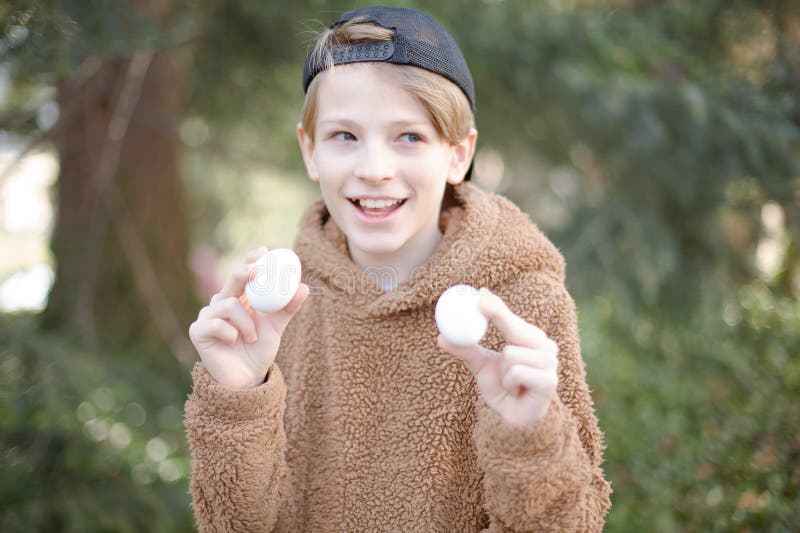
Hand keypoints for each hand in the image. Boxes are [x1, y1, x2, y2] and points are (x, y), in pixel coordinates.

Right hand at [188, 246, 309, 388]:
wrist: (246, 378)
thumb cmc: (259, 350)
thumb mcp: (276, 327)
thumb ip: (287, 308)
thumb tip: (304, 288)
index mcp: (239, 297)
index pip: (243, 273)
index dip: (250, 259)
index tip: (263, 251)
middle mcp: (221, 302)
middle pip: (231, 281)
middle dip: (243, 272)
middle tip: (256, 270)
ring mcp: (207, 316)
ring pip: (228, 304)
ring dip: (246, 322)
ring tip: (252, 337)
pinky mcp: (198, 331)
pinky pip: (216, 324)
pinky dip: (231, 333)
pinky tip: (234, 343)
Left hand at [437, 288, 557, 425]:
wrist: (514, 420)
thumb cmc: (502, 389)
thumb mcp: (481, 367)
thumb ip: (466, 350)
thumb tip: (441, 338)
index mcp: (532, 339)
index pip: (511, 319)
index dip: (496, 306)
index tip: (481, 294)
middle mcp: (546, 347)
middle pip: (516, 328)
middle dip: (498, 316)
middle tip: (481, 303)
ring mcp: (551, 363)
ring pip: (511, 354)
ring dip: (502, 373)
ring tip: (510, 383)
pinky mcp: (550, 381)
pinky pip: (517, 372)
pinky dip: (508, 384)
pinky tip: (517, 392)